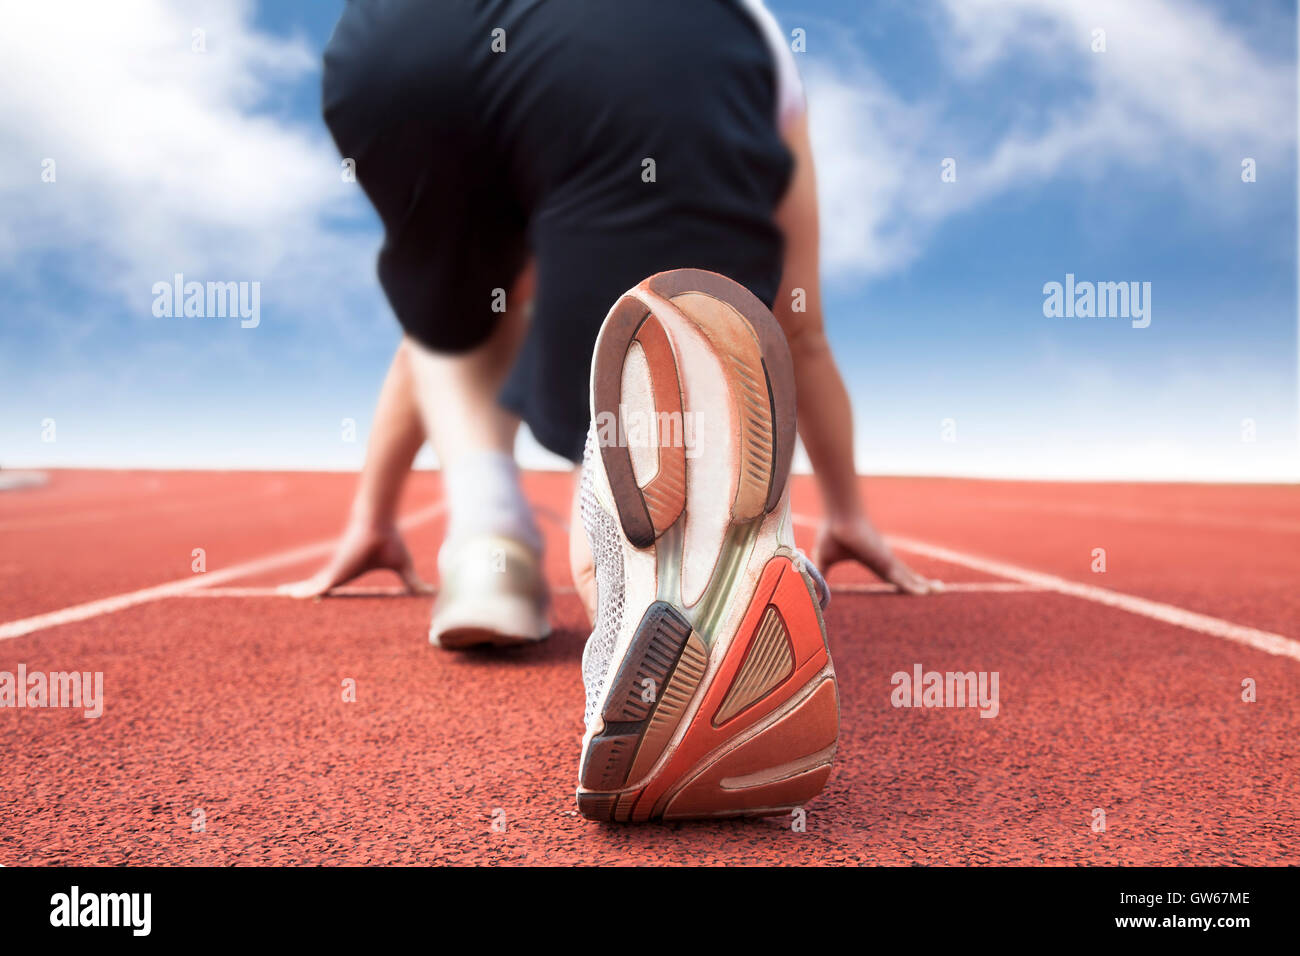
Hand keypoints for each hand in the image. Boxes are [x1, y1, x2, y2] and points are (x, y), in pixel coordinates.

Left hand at [278, 520, 432, 597]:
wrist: (379, 523)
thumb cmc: (389, 540)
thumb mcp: (403, 567)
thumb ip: (412, 582)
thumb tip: (430, 592)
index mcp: (351, 572)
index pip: (335, 585)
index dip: (326, 592)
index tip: (317, 598)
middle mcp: (339, 571)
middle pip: (318, 585)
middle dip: (304, 590)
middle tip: (290, 595)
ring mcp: (334, 571)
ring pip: (311, 585)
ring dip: (297, 590)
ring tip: (281, 593)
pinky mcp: (334, 571)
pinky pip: (315, 585)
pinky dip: (303, 591)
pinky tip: (292, 595)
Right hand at [813, 514, 941, 595]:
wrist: (838, 516)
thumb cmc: (832, 533)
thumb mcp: (824, 560)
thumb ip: (822, 577)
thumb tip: (812, 590)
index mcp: (872, 562)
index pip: (891, 576)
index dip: (901, 583)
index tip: (911, 588)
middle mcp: (883, 560)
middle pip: (905, 575)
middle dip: (919, 582)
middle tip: (934, 589)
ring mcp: (886, 560)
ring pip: (908, 577)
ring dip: (923, 586)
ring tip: (940, 591)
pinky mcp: (886, 559)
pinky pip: (902, 576)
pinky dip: (913, 585)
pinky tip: (924, 593)